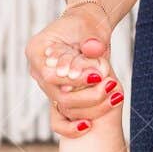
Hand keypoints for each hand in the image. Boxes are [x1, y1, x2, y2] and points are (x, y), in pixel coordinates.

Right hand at [26, 3, 123, 138]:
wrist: (86, 30)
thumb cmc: (85, 25)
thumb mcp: (89, 27)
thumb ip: (91, 39)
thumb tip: (94, 49)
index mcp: (37, 50)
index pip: (51, 73)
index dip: (73, 78)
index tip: (97, 76)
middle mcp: (38, 71)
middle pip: (58, 94)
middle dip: (86, 95)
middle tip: (111, 86)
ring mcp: (47, 86)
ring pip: (65, 106)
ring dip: (91, 106)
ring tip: (115, 96)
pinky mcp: (58, 95)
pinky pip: (63, 117)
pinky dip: (77, 122)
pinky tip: (89, 126)